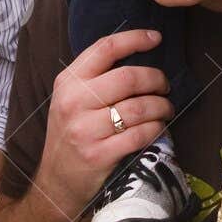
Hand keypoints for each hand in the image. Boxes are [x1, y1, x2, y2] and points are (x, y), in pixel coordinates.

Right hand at [35, 28, 174, 219]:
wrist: (56, 183)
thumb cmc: (71, 135)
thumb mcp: (71, 100)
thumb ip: (95, 77)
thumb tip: (137, 54)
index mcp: (68, 82)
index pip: (105, 48)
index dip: (134, 39)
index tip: (156, 38)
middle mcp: (73, 102)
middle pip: (128, 77)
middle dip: (156, 79)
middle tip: (164, 86)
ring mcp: (85, 130)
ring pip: (139, 107)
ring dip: (162, 106)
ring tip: (166, 109)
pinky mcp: (99, 155)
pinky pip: (140, 134)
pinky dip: (157, 129)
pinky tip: (158, 128)